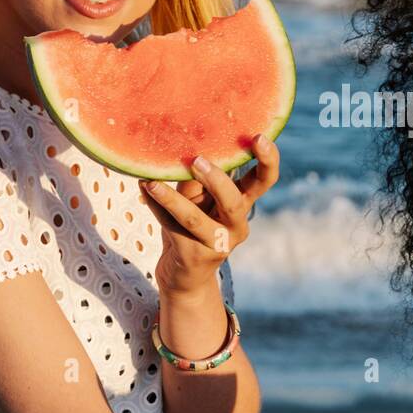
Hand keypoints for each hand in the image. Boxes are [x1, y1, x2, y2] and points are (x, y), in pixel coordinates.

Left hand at [139, 133, 279, 295]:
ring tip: (153, 183)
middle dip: (217, 181)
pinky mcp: (195, 256)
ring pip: (194, 220)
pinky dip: (156, 207)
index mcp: (243, 202)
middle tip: (198, 161)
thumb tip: (182, 142)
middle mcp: (236, 225)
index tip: (259, 137)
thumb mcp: (197, 196)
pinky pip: (171, 228)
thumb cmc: (191, 225)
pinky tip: (144, 189)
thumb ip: (196, 175)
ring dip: (172, 200)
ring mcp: (217, 243)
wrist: (183, 274)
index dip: (267, 160)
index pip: (264, 180)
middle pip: (235, 202)